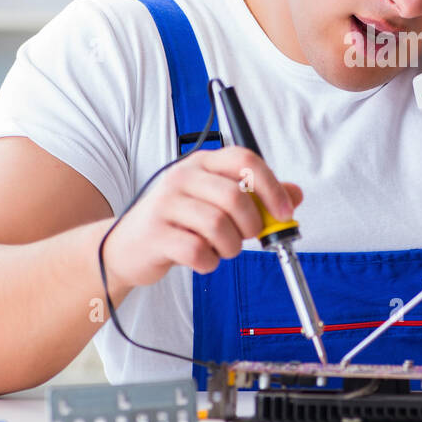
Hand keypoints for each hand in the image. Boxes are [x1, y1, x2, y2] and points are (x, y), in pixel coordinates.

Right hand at [102, 146, 302, 290]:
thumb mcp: (215, 202)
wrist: (126, 247)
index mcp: (201, 164)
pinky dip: (209, 262)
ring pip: (218, 226)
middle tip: (246, 236)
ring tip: (221, 249)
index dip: (271, 186)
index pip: (244, 159)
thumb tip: (295, 194)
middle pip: (235, 197)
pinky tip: (202, 259)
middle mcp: (181, 177)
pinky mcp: (155, 234)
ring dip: (230, 247)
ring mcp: (165, 204)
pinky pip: (197, 251)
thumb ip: (255, 197)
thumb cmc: (177, 223)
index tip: (284, 212)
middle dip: (251, 225)